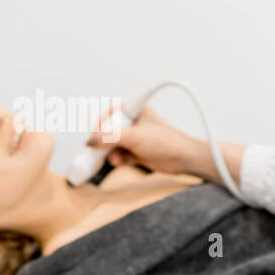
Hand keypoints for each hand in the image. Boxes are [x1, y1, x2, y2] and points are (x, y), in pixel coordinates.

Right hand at [86, 105, 203, 175]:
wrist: (183, 159)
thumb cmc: (166, 142)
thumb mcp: (134, 136)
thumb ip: (110, 137)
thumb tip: (91, 140)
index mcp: (137, 112)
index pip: (113, 112)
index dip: (102, 121)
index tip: (94, 132)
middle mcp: (136, 124)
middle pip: (111, 130)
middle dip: (104, 141)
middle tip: (95, 148)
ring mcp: (137, 139)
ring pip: (114, 144)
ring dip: (111, 152)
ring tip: (114, 158)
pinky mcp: (138, 152)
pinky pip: (121, 154)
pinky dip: (118, 159)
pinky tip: (120, 162)